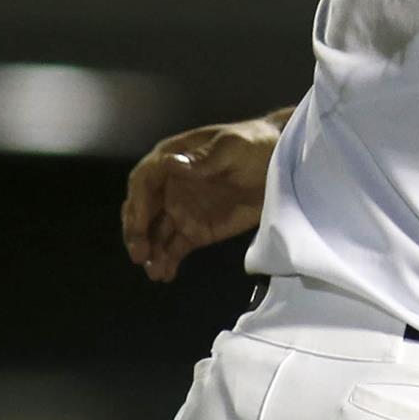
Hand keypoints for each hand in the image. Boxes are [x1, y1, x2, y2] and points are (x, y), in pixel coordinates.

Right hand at [121, 118, 278, 281]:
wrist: (281, 164)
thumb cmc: (254, 144)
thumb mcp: (232, 146)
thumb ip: (203, 158)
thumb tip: (171, 163)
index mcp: (173, 159)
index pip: (144, 182)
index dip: (138, 203)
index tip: (138, 225)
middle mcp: (170, 186)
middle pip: (143, 211)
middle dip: (137, 233)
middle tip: (140, 255)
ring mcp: (182, 210)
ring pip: (156, 233)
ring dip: (151, 252)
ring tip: (155, 272)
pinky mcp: (197, 230)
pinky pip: (175, 247)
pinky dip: (168, 260)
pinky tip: (165, 274)